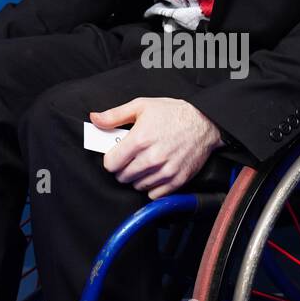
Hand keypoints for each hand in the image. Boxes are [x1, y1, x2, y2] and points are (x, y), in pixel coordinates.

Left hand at [91, 97, 222, 199]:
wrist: (204, 122)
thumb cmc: (173, 113)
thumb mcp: (142, 106)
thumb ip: (115, 115)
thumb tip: (95, 119)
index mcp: (139, 139)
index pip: (111, 164)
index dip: (111, 159)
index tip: (116, 155)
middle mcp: (152, 158)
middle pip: (122, 177)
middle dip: (123, 169)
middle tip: (131, 159)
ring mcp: (165, 171)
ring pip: (137, 186)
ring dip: (137, 178)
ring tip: (144, 164)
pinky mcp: (177, 180)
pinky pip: (155, 194)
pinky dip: (152, 187)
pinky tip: (155, 173)